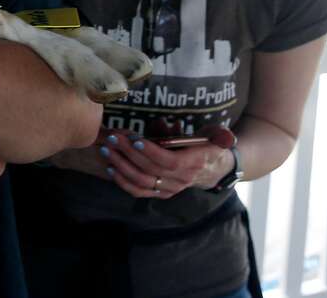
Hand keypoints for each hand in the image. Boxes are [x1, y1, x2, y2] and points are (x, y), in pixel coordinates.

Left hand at [92, 126, 235, 197]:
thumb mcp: (218, 136)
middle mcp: (180, 180)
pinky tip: (110, 168)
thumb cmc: (211, 146)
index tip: (135, 139)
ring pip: (141, 182)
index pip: (169, 162)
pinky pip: (138, 191)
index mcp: (193, 164)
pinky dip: (123, 182)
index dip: (151, 152)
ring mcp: (169, 189)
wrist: (215, 169)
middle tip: (113, 138)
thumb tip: (214, 133)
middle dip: (128, 153)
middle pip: (150, 170)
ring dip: (121, 166)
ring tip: (107, 149)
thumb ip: (219, 134)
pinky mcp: (160, 193)